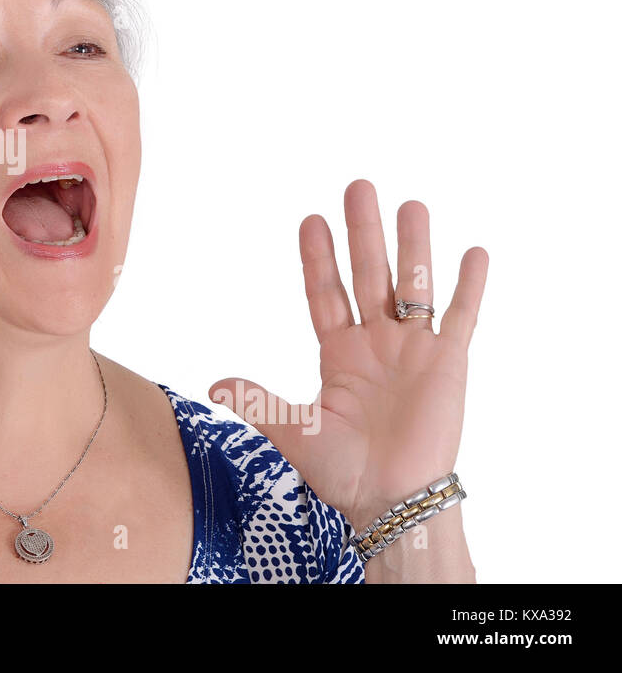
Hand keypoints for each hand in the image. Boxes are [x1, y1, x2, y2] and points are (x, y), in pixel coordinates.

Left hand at [208, 180, 488, 529]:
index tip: (311, 219)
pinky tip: (473, 252)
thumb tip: (214, 383)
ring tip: (411, 203)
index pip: (326, 292)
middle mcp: (376, 342)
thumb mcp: (290, 431)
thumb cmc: (342, 472)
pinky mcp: (448, 364)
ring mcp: (413, 350)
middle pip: (369, 274)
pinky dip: (469, 286)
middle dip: (363, 232)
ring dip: (414, 246)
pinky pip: (460, 317)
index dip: (319, 257)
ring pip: (414, 285)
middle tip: (358, 187)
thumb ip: (256, 401)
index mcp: (339, 352)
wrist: (388, 501)